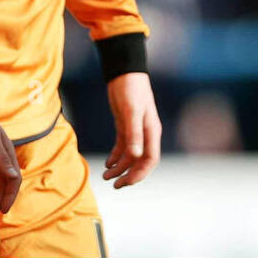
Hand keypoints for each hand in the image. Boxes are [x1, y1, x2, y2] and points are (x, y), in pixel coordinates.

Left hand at [104, 72, 160, 188]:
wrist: (124, 71)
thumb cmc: (131, 88)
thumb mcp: (131, 111)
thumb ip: (133, 133)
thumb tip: (135, 156)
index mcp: (151, 131)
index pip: (150, 160)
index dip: (140, 174)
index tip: (126, 183)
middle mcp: (146, 133)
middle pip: (140, 161)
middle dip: (129, 175)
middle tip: (115, 186)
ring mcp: (136, 129)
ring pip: (130, 155)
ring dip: (120, 168)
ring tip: (106, 176)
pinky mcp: (126, 125)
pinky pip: (123, 146)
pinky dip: (116, 157)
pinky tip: (108, 164)